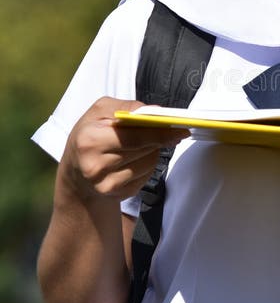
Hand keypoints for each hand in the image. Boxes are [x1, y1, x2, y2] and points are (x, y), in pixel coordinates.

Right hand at [59, 96, 189, 202]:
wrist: (75, 172)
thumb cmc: (89, 134)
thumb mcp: (99, 111)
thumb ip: (126, 107)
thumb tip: (156, 112)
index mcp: (90, 140)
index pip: (134, 137)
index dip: (160, 133)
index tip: (181, 129)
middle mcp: (95, 166)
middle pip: (145, 150)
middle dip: (160, 139)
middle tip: (172, 132)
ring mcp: (106, 184)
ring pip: (149, 164)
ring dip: (153, 151)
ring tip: (143, 144)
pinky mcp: (116, 195)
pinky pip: (146, 177)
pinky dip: (147, 165)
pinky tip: (135, 159)